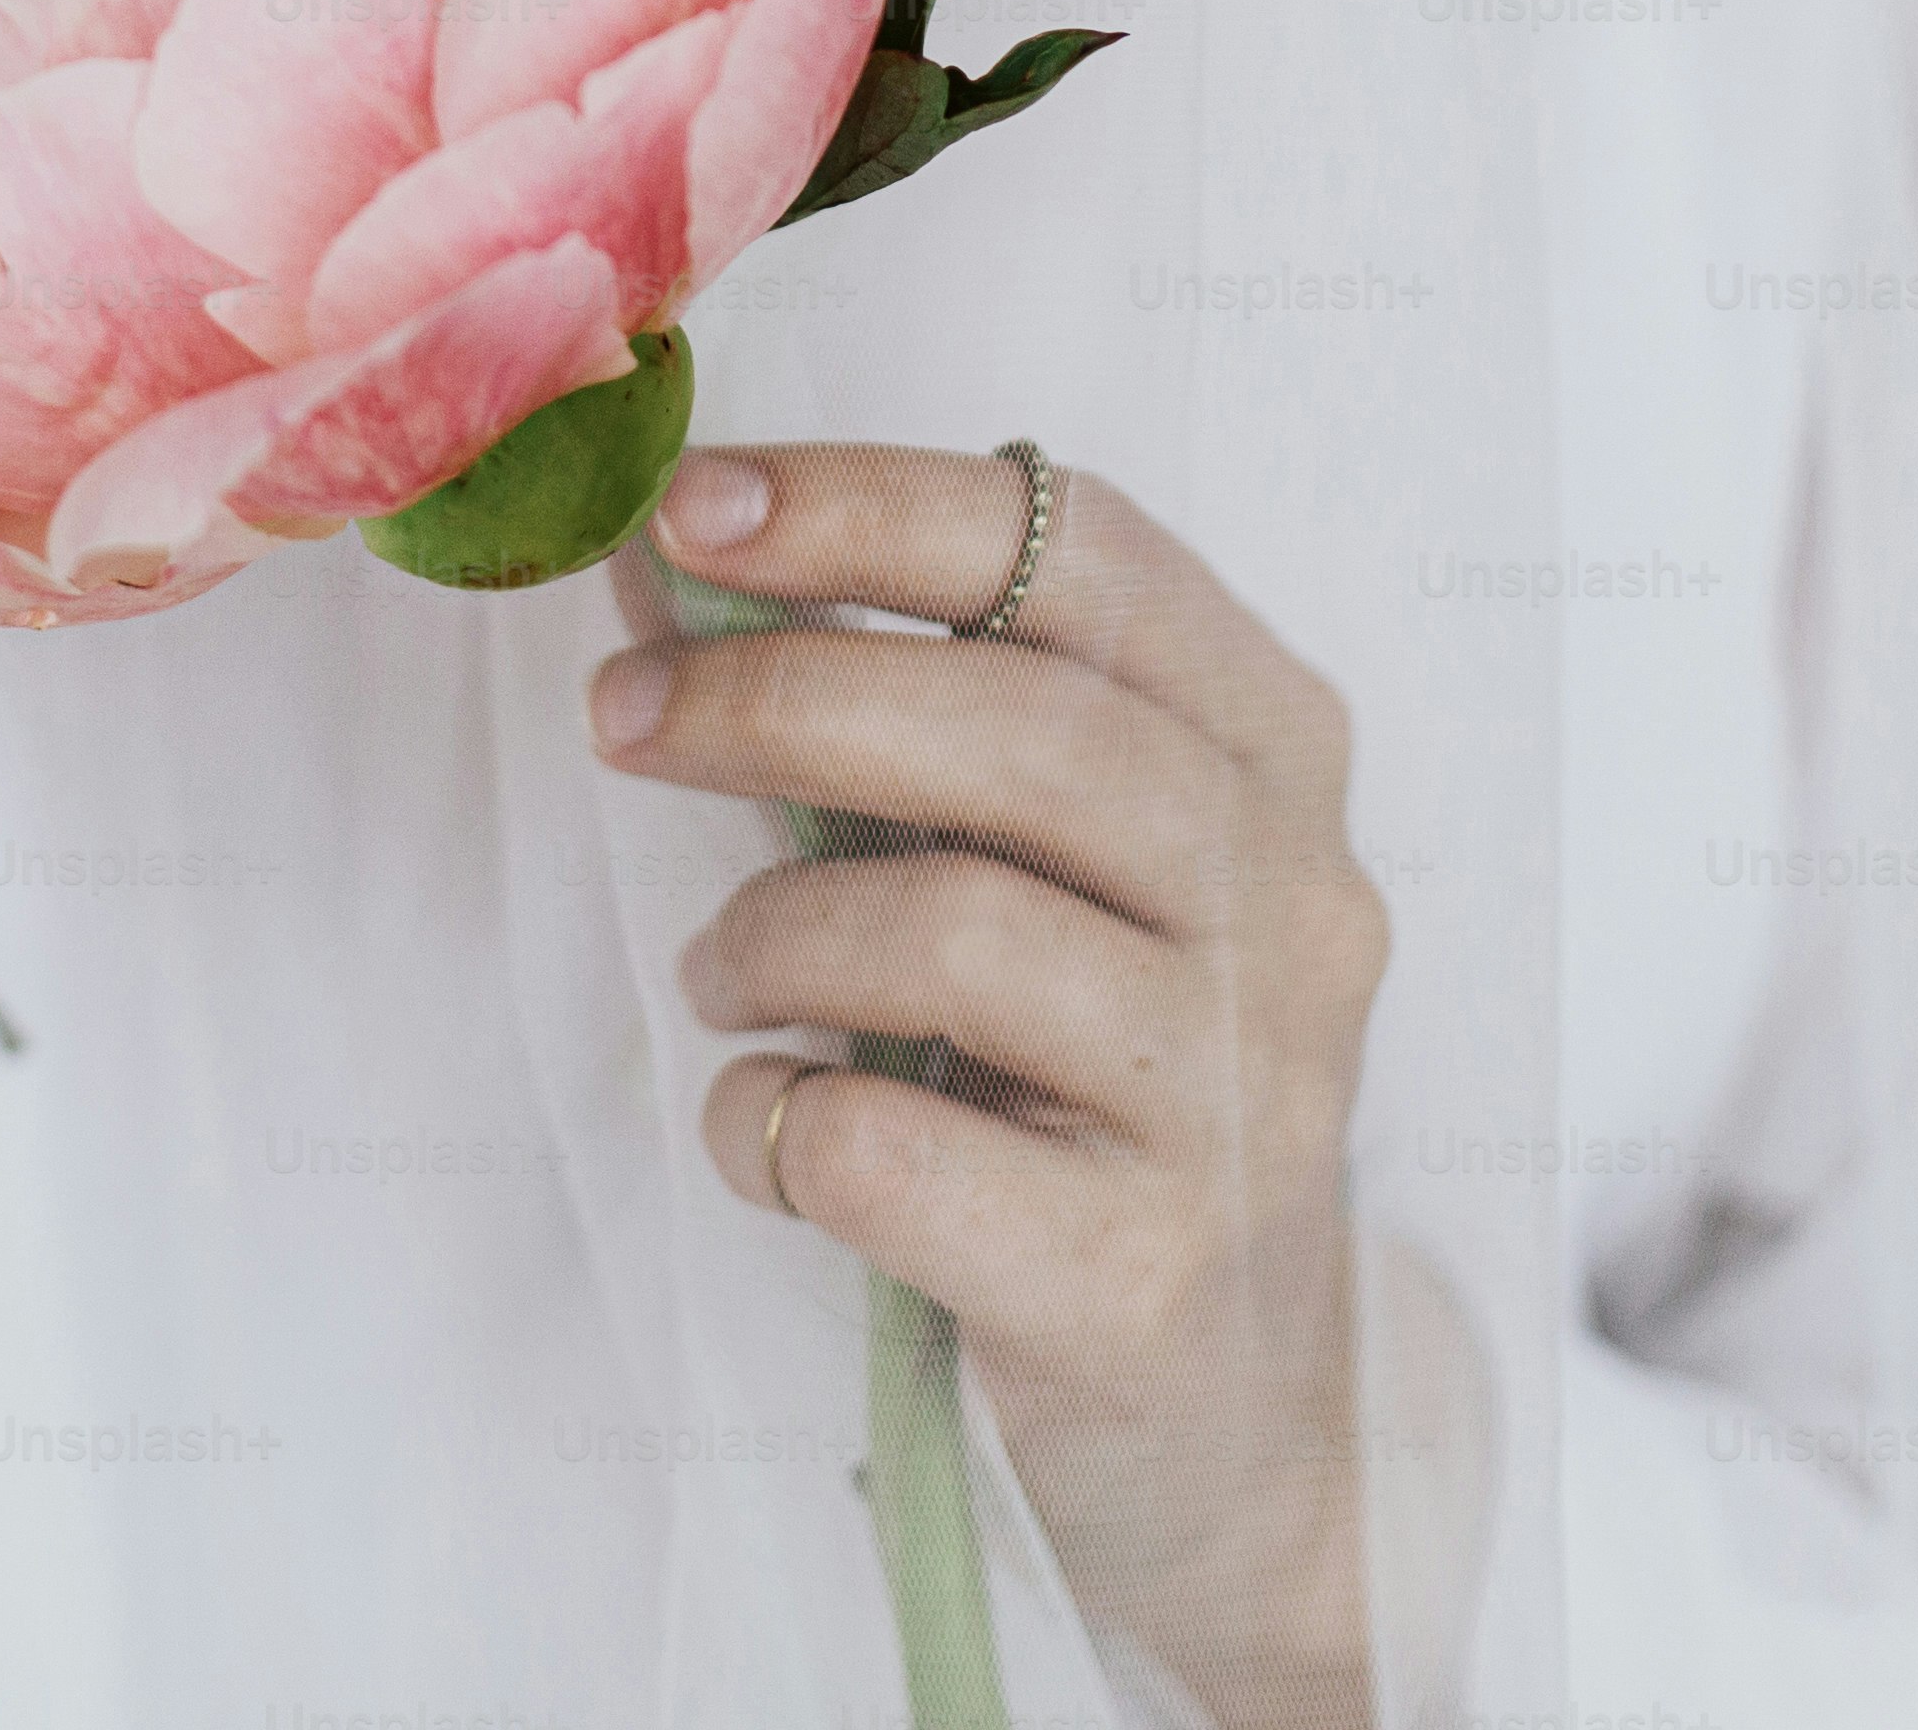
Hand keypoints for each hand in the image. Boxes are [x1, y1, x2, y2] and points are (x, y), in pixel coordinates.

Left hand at [590, 442, 1472, 1729]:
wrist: (1219, 1411)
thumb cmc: (1083, 1075)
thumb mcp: (1033, 861)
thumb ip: (885, 712)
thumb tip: (660, 571)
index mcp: (1275, 748)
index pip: (1088, 556)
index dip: (877, 508)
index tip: (693, 508)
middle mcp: (1296, 904)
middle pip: (1025, 730)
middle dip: (777, 695)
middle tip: (621, 720)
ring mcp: (1241, 1097)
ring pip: (957, 928)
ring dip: (771, 933)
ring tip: (725, 974)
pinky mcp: (1147, 1273)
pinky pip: (892, 1151)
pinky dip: (771, 1123)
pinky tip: (769, 1128)